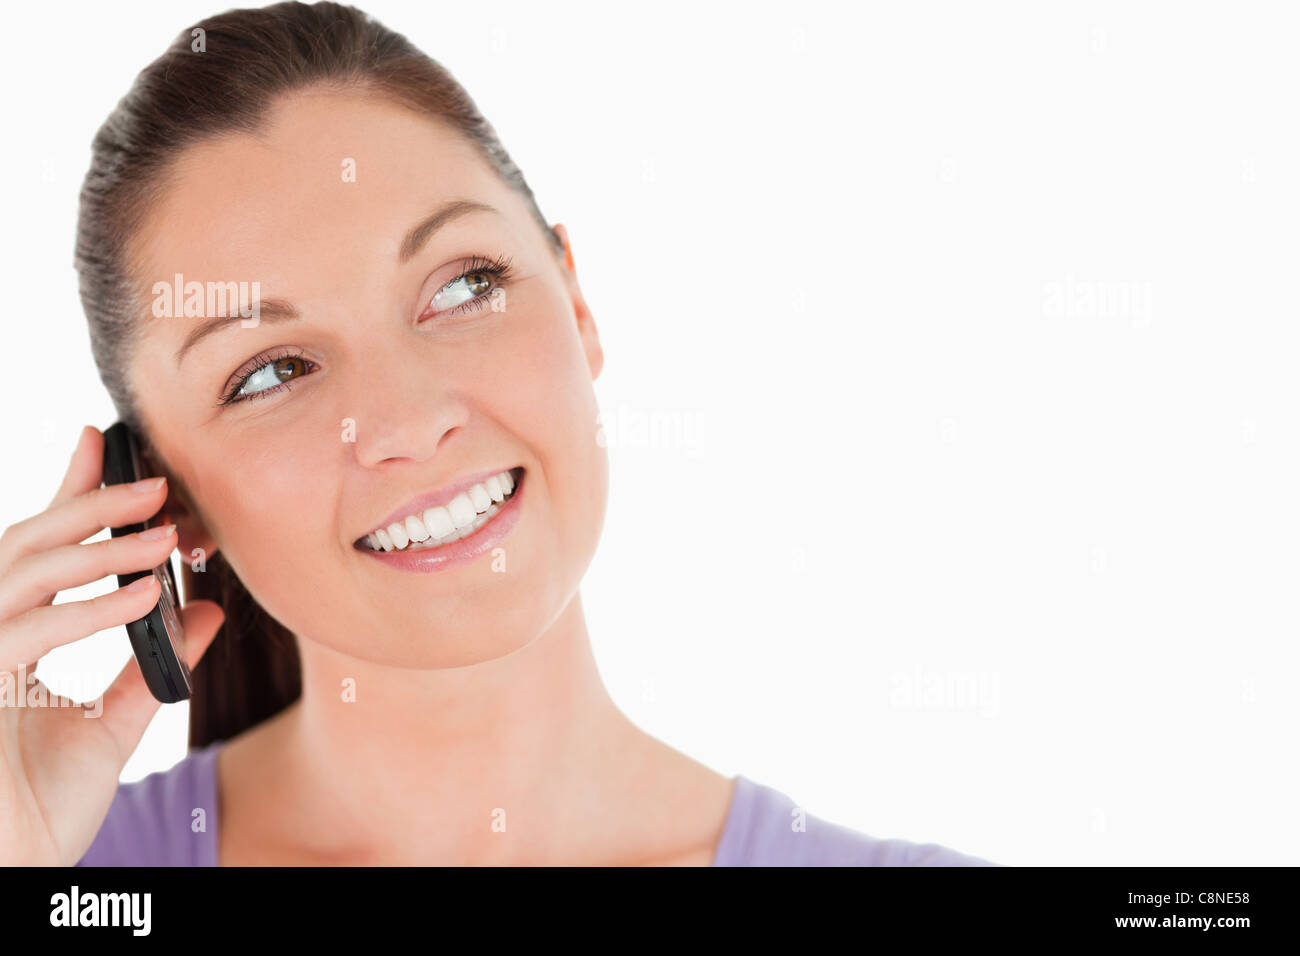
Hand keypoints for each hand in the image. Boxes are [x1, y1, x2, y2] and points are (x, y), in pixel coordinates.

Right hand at [0, 425, 223, 864]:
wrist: (13, 876)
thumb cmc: (41, 806)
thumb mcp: (112, 727)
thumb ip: (154, 667)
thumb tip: (205, 611)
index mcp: (7, 639)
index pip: (35, 551)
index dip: (67, 493)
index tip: (104, 443)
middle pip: (24, 546)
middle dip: (90, 508)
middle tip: (157, 483)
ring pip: (20, 575)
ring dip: (96, 551)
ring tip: (165, 536)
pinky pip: (26, 635)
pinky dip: (86, 611)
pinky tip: (142, 598)